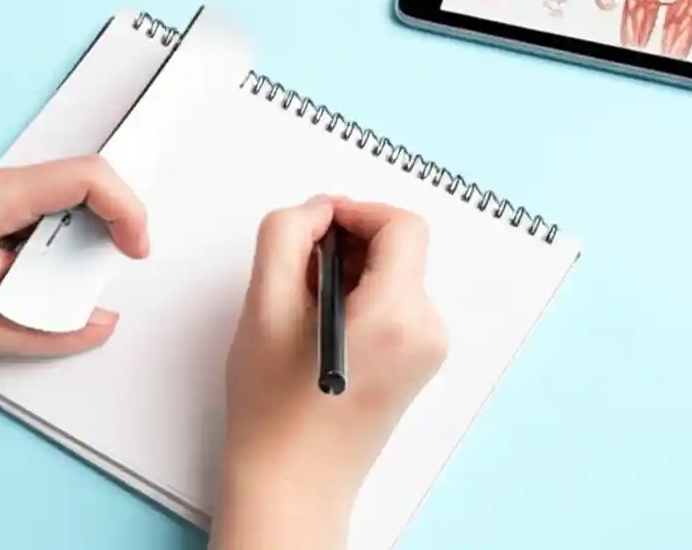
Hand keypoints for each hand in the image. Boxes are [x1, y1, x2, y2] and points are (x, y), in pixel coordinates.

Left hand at [0, 156, 149, 356]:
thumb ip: (52, 331)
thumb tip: (102, 323)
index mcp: (1, 196)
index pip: (89, 176)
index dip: (126, 209)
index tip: (132, 252)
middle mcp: (3, 188)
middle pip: (86, 185)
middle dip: (111, 227)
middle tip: (103, 275)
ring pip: (70, 202)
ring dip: (86, 241)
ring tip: (66, 287)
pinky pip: (47, 221)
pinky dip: (62, 251)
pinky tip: (43, 284)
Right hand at [211, 196, 446, 548]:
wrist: (292, 483)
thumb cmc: (272, 407)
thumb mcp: (264, 305)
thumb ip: (286, 235)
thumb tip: (318, 209)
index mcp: (397, 314)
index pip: (401, 226)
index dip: (355, 212)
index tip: (315, 224)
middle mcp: (426, 330)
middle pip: (399, 249)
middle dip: (346, 245)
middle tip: (294, 271)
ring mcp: (427, 350)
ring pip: (393, 275)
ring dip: (348, 272)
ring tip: (300, 307)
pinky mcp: (416, 364)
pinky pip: (393, 304)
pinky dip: (358, 298)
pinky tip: (319, 327)